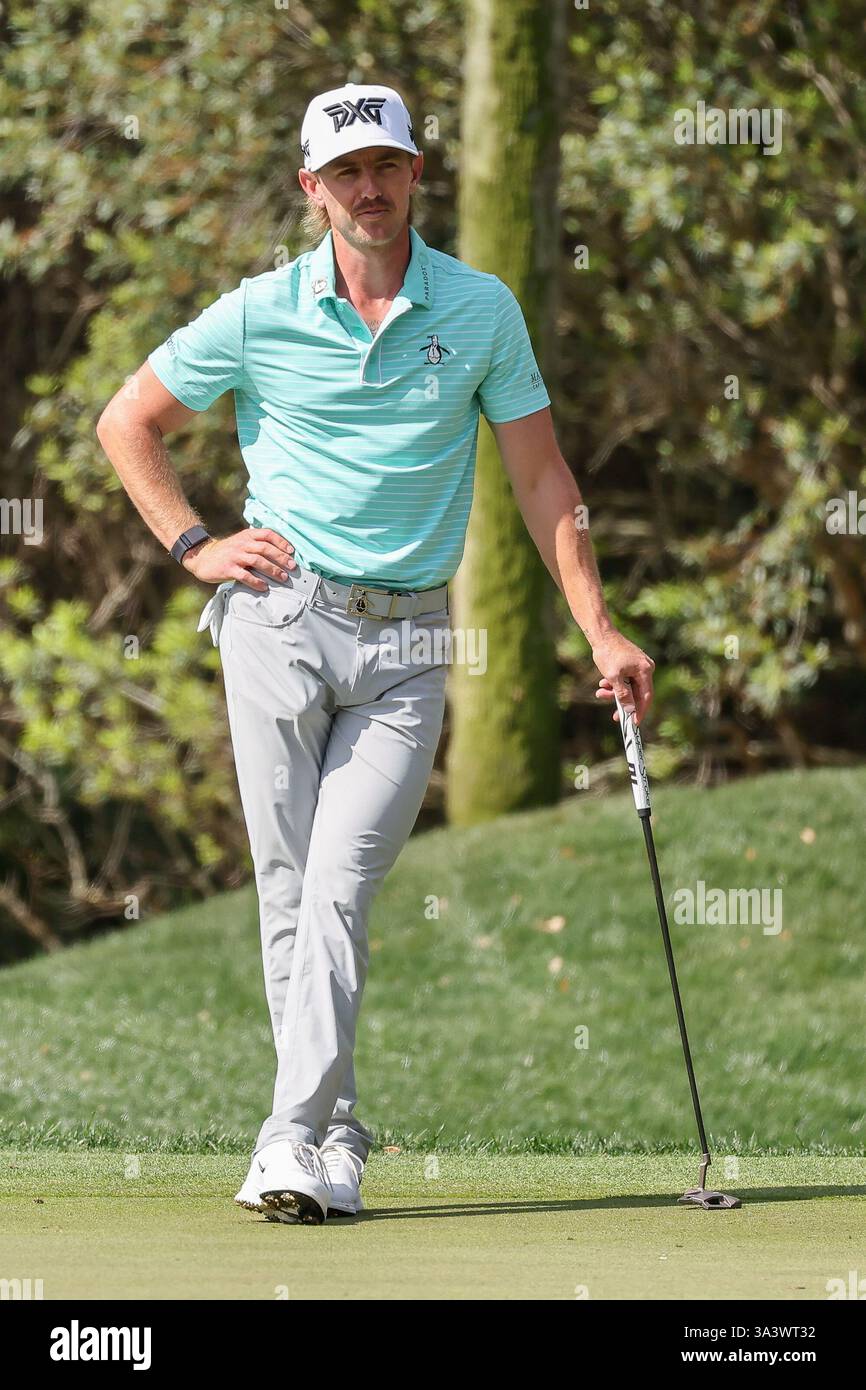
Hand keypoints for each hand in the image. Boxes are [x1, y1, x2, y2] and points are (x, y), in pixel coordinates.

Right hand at [182, 527, 296, 589]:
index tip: (292, 551)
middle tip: (292, 567)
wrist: (202, 556)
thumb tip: (279, 552)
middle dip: (281, 558)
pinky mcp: (228, 569)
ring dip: (272, 570)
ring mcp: (234, 556)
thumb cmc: (226, 551)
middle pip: (265, 548)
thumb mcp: (241, 541)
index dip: (281, 542)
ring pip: (258, 561)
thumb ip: (256, 544)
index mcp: (247, 535)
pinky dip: (256, 582)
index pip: (267, 534)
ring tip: (283, 578)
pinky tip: (264, 587)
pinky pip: (245, 575)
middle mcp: (242, 544)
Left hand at [591, 628, 654, 725]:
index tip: (634, 723)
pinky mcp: (631, 665)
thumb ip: (622, 695)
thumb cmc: (608, 653)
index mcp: (645, 670)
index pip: (646, 696)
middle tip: (615, 716)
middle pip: (637, 693)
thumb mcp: (613, 677)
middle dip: (623, 703)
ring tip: (600, 691)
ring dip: (615, 693)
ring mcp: (639, 666)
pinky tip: (603, 682)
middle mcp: (646, 668)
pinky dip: (615, 684)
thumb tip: (630, 710)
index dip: (641, 711)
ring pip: (629, 687)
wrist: (601, 634)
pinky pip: (625, 680)